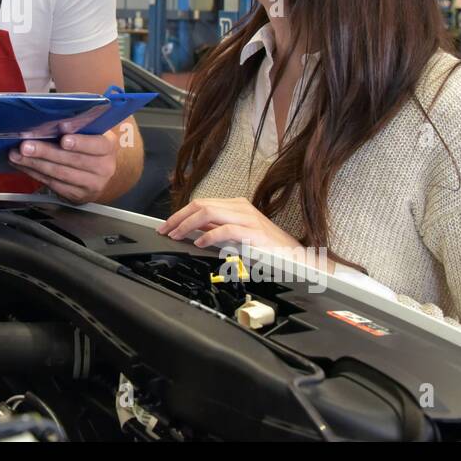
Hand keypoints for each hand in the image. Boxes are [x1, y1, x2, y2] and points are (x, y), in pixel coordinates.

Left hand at [8, 130, 117, 204]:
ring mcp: (91, 185)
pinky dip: (35, 173)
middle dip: (46, 152)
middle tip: (26, 145)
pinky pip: (53, 184)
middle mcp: (103, 168)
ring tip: (17, 155)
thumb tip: (50, 121)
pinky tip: (23, 165)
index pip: (96, 145)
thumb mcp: (92, 134)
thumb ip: (78, 127)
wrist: (99, 174)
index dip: (79, 142)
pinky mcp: (76, 196)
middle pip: (72, 160)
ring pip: (59, 174)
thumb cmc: (90, 147)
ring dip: (35, 164)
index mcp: (108, 147)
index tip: (63, 138)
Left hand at [157, 197, 311, 261]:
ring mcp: (247, 218)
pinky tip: (199, 243)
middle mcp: (240, 207)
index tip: (166, 225)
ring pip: (209, 212)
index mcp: (235, 205)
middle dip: (178, 217)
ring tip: (177, 235)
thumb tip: (191, 229)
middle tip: (165, 230)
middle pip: (200, 204)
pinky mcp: (253, 232)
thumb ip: (216, 228)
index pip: (201, 203)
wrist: (295, 257)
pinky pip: (225, 230)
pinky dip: (208, 236)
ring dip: (188, 224)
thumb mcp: (236, 234)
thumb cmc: (265, 248)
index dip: (180, 213)